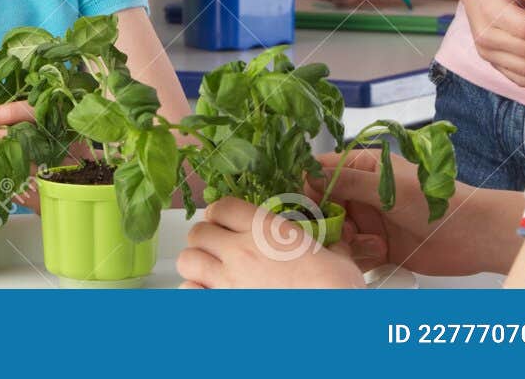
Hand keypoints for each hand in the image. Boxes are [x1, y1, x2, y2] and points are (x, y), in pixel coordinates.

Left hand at [176, 198, 364, 288]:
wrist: (330, 317)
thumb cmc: (336, 288)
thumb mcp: (336, 257)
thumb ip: (329, 247)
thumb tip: (337, 247)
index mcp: (266, 230)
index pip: (223, 206)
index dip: (219, 213)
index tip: (223, 222)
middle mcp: (240, 251)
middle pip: (199, 232)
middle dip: (204, 239)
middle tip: (216, 248)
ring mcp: (228, 281)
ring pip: (188, 260)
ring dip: (195, 264)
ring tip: (208, 272)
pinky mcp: (222, 306)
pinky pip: (188, 292)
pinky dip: (193, 292)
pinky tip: (206, 295)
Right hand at [305, 149, 464, 277]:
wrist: (470, 235)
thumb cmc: (434, 201)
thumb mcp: (386, 187)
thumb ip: (346, 181)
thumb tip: (309, 174)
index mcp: (364, 167)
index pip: (323, 170)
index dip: (310, 185)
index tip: (307, 202)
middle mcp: (362, 193)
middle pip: (324, 205)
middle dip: (325, 218)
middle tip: (338, 227)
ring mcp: (369, 220)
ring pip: (336, 231)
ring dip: (343, 240)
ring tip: (364, 241)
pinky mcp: (377, 246)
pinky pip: (353, 252)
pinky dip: (358, 255)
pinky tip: (377, 252)